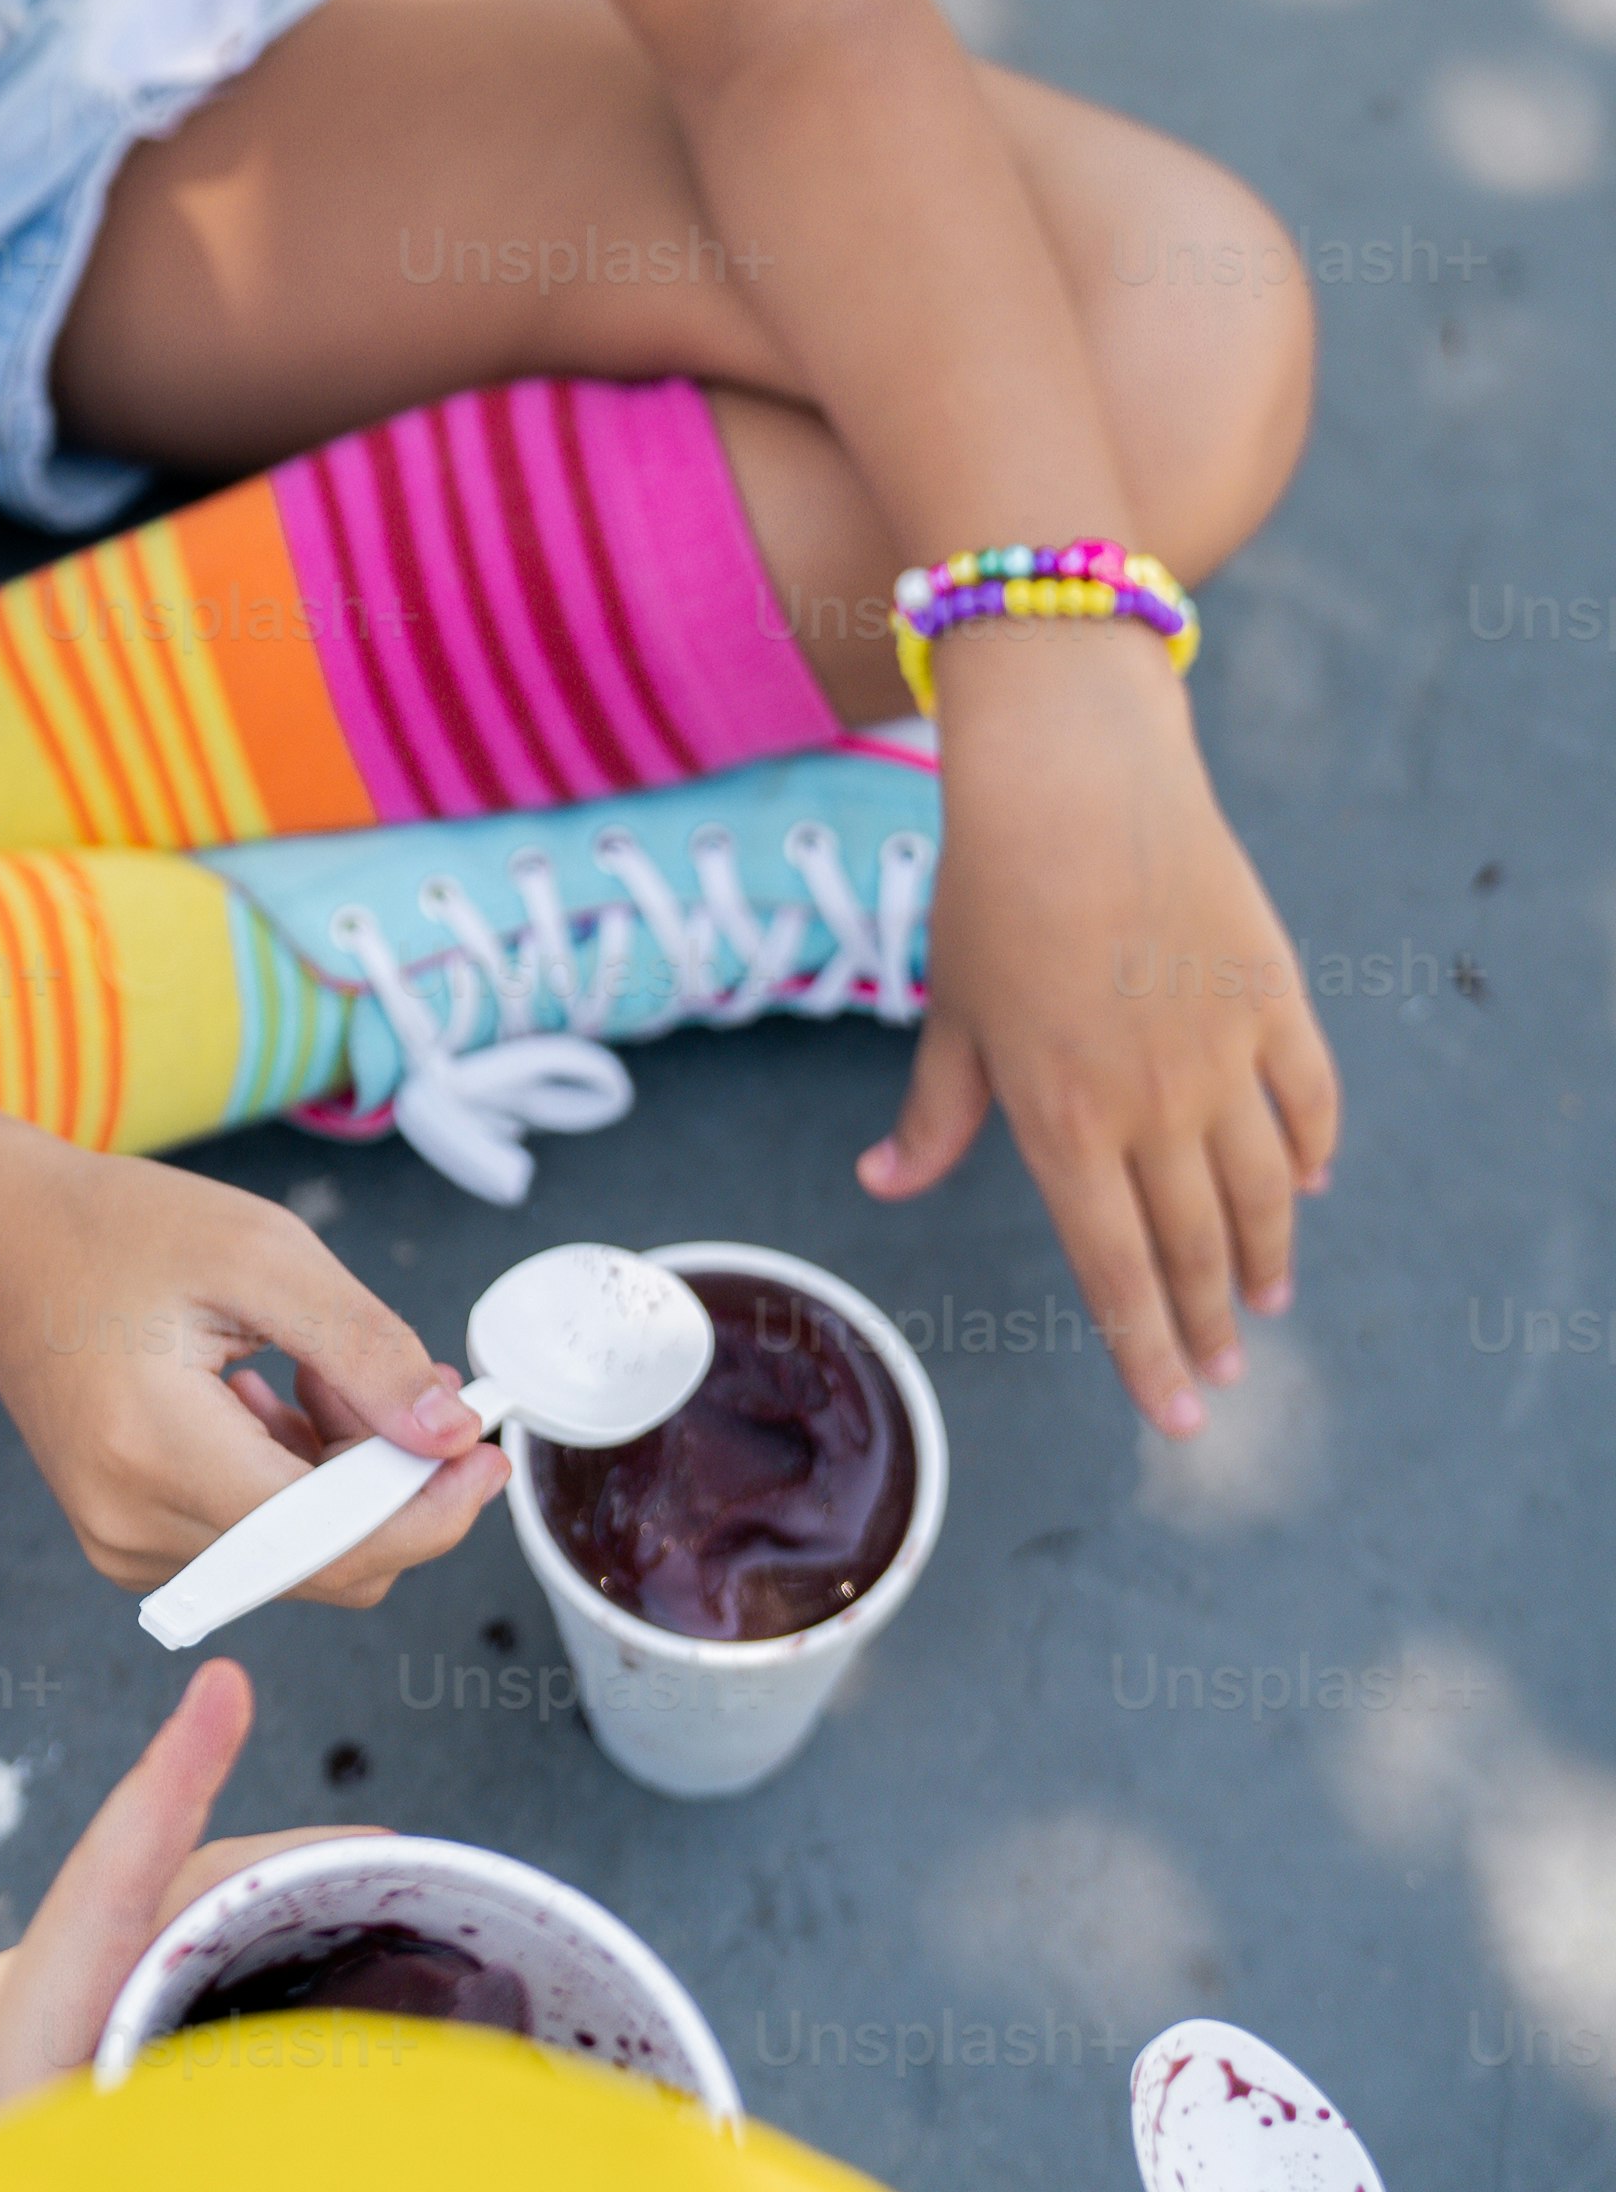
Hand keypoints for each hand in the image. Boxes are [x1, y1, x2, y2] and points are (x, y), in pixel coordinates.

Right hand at [0, 1128, 500, 1601]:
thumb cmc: (118, 1230)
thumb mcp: (260, 1253)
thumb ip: (367, 1348)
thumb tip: (453, 1434)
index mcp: (156, 1453)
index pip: (335, 1544)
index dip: (433, 1509)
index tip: (488, 1449)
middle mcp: (133, 1527)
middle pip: (328, 1564)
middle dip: (389, 1480)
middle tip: (390, 1372)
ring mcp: (124, 1546)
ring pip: (302, 1558)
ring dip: (340, 1474)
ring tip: (301, 1365)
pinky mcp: (129, 1542)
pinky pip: (258, 1544)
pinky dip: (295, 1482)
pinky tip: (264, 1397)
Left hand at [0, 1661, 361, 2140]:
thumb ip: (183, 2159)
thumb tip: (296, 2133)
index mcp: (8, 2055)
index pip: (105, 1891)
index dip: (167, 1784)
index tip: (222, 1690)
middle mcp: (5, 2017)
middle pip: (160, 1896)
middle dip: (280, 1863)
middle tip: (403, 1867)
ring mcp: (17, 2028)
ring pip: (161, 1929)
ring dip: (265, 1910)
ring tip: (380, 1912)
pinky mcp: (41, 2053)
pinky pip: (148, 1970)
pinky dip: (230, 1961)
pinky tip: (306, 1977)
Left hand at [859, 626, 1338, 1436]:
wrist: (1072, 776)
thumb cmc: (992, 887)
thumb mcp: (954, 1008)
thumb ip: (936, 1113)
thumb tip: (881, 1183)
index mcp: (1061, 1119)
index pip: (1114, 1270)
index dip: (1147, 1353)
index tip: (1177, 1415)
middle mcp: (1149, 1105)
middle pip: (1195, 1248)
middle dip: (1210, 1326)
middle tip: (1225, 1377)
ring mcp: (1220, 1053)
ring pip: (1261, 1190)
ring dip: (1265, 1255)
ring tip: (1266, 1298)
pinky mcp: (1271, 997)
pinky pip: (1306, 1098)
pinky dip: (1310, 1151)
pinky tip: (1306, 1184)